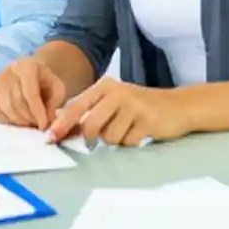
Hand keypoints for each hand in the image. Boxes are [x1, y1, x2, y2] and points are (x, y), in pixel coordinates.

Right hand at [0, 57, 65, 130]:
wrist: (31, 76)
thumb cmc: (46, 83)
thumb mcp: (57, 90)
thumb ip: (54, 104)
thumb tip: (47, 122)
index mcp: (27, 65)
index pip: (30, 92)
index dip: (37, 112)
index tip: (44, 125)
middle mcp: (7, 70)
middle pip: (16, 101)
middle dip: (29, 118)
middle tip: (38, 125)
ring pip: (5, 108)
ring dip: (19, 121)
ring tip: (30, 122)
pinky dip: (7, 121)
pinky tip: (18, 120)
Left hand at [47, 76, 189, 145]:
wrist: (178, 106)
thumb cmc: (140, 107)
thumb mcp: (113, 102)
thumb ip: (90, 111)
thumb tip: (61, 125)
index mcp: (105, 86)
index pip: (77, 106)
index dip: (62, 124)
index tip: (51, 137)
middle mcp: (117, 92)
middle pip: (91, 125)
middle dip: (93, 137)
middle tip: (102, 137)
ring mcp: (133, 105)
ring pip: (109, 137)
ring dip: (116, 140)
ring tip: (128, 129)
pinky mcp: (147, 119)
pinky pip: (127, 142)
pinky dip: (131, 142)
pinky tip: (141, 131)